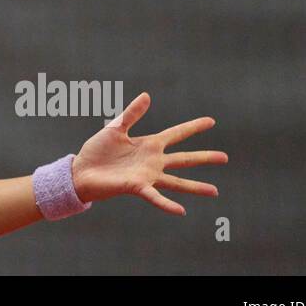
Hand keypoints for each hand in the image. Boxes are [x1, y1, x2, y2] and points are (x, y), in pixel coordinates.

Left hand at [70, 92, 227, 215]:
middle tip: (225, 157)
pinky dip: (167, 203)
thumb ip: (131, 114)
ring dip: (195, 187)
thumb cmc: (97, 151)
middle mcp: (152, 161)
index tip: (211, 121)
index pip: (176, 134)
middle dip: (204, 157)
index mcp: (148, 145)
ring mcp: (147, 175)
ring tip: (215, 191)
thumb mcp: (115, 128)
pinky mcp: (136, 187)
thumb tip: (147, 95)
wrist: (81, 171)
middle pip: (184, 158)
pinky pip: (155, 196)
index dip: (192, 127)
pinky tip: (181, 210)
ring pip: (176, 181)